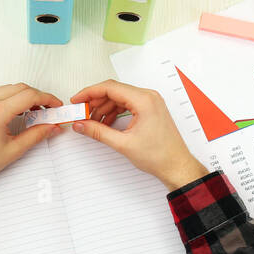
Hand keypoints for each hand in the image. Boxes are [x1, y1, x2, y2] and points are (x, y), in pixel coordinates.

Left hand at [0, 83, 62, 186]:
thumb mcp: (13, 150)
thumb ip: (36, 135)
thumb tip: (52, 127)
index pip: (29, 96)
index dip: (47, 98)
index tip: (55, 105)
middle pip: (20, 88)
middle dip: (36, 96)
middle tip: (46, 109)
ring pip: (7, 88)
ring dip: (21, 95)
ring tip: (30, 112)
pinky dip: (6, 97)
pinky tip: (12, 111)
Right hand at [69, 80, 207, 190]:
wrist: (176, 166)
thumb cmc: (160, 156)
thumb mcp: (123, 144)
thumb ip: (98, 132)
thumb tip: (81, 124)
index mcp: (144, 100)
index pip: (110, 88)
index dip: (89, 93)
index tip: (77, 100)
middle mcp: (148, 97)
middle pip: (114, 91)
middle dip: (95, 102)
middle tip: (81, 113)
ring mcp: (150, 102)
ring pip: (119, 98)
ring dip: (103, 108)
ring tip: (92, 122)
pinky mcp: (149, 110)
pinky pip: (127, 105)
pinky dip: (114, 112)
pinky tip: (105, 124)